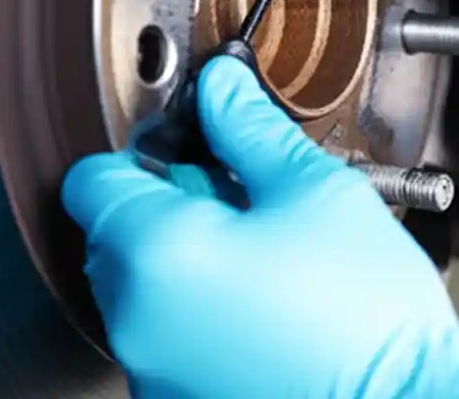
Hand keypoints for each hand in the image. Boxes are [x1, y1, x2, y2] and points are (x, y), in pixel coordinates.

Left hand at [62, 56, 458, 397]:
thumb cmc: (367, 319)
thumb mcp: (314, 192)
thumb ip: (249, 129)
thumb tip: (221, 88)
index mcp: (157, 253)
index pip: (91, 181)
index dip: (140, 150)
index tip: (183, 147)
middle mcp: (136, 320)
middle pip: (113, 235)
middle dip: (166, 206)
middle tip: (237, 198)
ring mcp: (153, 372)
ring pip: (139, 291)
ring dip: (182, 263)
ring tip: (260, 257)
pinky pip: (166, 341)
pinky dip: (196, 316)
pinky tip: (260, 307)